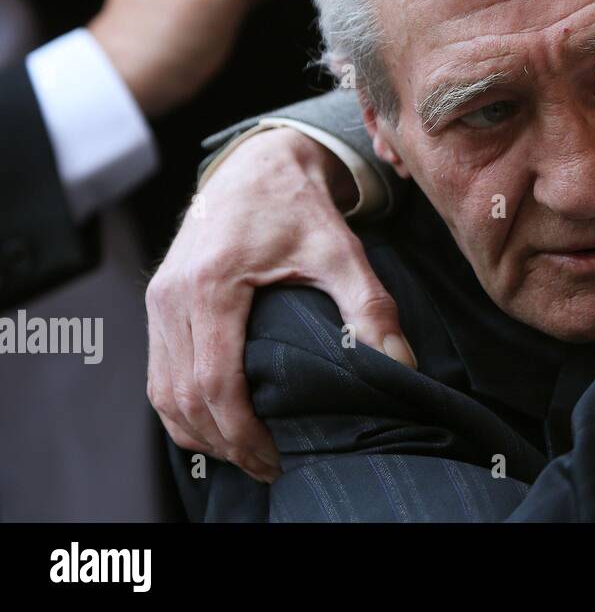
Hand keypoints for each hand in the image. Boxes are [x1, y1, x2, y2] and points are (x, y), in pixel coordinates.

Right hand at [145, 128, 415, 481]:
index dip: (241, 430)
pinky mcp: (158, 302)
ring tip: (245, 455)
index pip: (214, 380)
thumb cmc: (300, 206)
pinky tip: (217, 425)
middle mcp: (172, 295)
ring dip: (198, 432)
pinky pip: (158, 373)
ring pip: (162, 392)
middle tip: (267, 467)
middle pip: (182, 396)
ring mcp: (158, 300)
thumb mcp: (342, 251)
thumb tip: (402, 364)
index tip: (274, 457)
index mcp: (211, 284)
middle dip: (223, 442)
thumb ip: (369, 307)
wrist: (259, 162)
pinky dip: (182, 407)